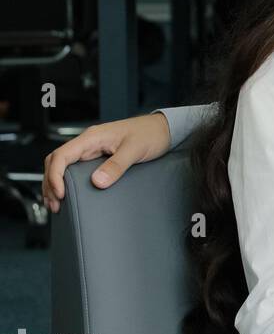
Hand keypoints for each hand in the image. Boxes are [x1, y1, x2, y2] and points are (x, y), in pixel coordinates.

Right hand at [42, 112, 171, 212]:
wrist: (163, 129)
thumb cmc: (150, 134)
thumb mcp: (135, 150)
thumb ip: (116, 165)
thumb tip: (97, 182)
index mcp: (92, 137)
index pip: (62, 155)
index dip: (55, 176)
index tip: (60, 193)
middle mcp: (88, 142)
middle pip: (56, 161)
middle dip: (50, 183)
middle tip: (55, 204)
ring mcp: (92, 149)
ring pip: (63, 166)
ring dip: (56, 183)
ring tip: (57, 204)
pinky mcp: (98, 156)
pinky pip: (76, 169)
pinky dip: (67, 181)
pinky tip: (69, 193)